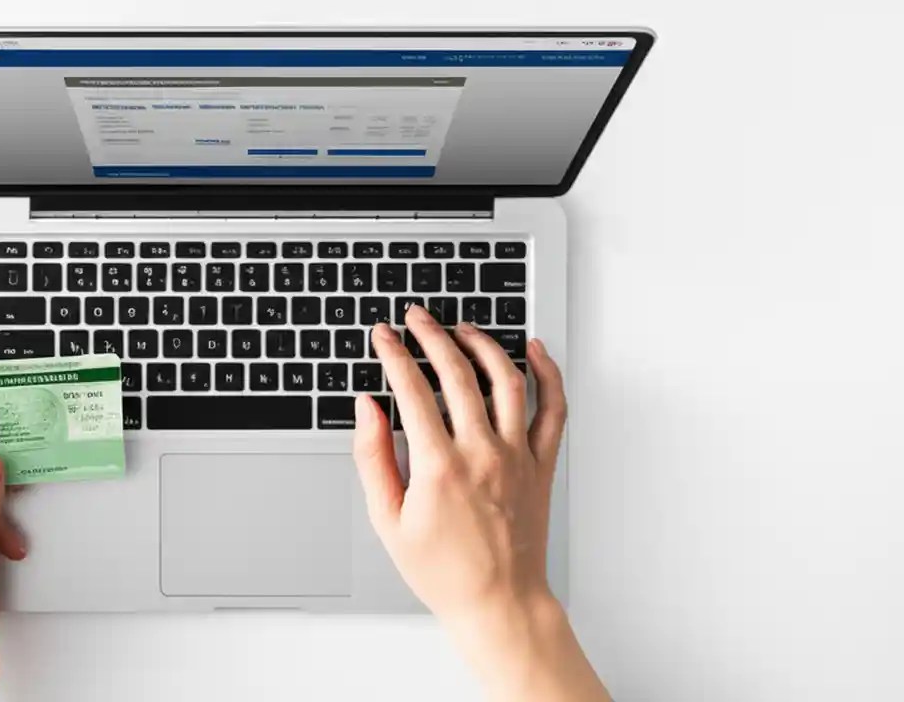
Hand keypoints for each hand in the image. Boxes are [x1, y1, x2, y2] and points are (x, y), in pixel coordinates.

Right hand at [354, 306, 605, 700]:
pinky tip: (534, 351)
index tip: (384, 335)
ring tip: (462, 328)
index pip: (412, 390)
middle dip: (432, 335)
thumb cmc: (442, 571)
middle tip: (417, 317)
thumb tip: (367, 408)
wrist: (498, 602)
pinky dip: (548, 374)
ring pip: (507, 380)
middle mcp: (481, 454)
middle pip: (457, 373)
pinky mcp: (541, 465)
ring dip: (483, 344)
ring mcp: (517, 456)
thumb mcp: (387, 520)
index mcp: (439, 467)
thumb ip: (373, 458)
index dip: (394, 354)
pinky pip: (553, 409)